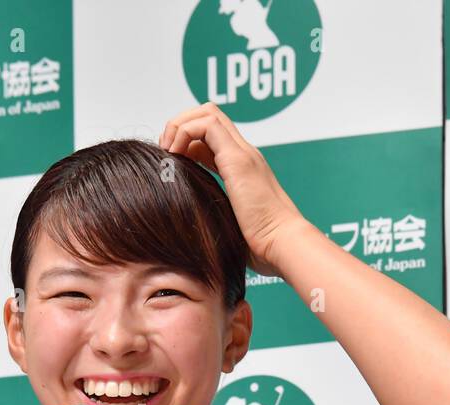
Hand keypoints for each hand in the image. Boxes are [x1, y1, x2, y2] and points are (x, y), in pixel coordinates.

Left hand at [159, 101, 308, 276]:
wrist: (283, 245)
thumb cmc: (260, 246)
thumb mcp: (229, 225)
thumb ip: (215, 215)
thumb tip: (191, 226)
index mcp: (242, 169)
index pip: (210, 137)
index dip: (186, 141)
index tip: (171, 164)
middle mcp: (244, 155)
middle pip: (209, 115)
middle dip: (180, 126)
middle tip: (166, 153)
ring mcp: (243, 154)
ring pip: (207, 112)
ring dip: (179, 127)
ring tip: (168, 153)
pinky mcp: (238, 160)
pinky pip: (206, 125)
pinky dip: (184, 133)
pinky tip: (176, 157)